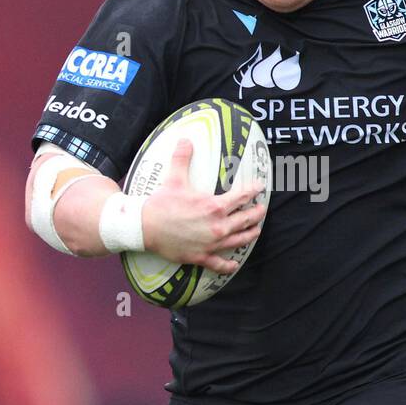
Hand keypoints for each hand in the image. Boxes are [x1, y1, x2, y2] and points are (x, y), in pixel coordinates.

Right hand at [141, 139, 265, 274]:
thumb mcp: (174, 178)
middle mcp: (217, 226)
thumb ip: (182, 158)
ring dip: (250, 234)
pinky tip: (234, 264)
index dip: (253, 190)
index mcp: (214, 206)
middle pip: (246, 219)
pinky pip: (219, 264)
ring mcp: (211, 244)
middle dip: (257, 213)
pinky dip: (228, 265)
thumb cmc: (161, 203)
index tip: (260, 187)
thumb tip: (185, 139)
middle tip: (261, 209)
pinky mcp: (201, 257)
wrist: (144, 227)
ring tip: (256, 230)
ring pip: (238, 240)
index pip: (242, 197)